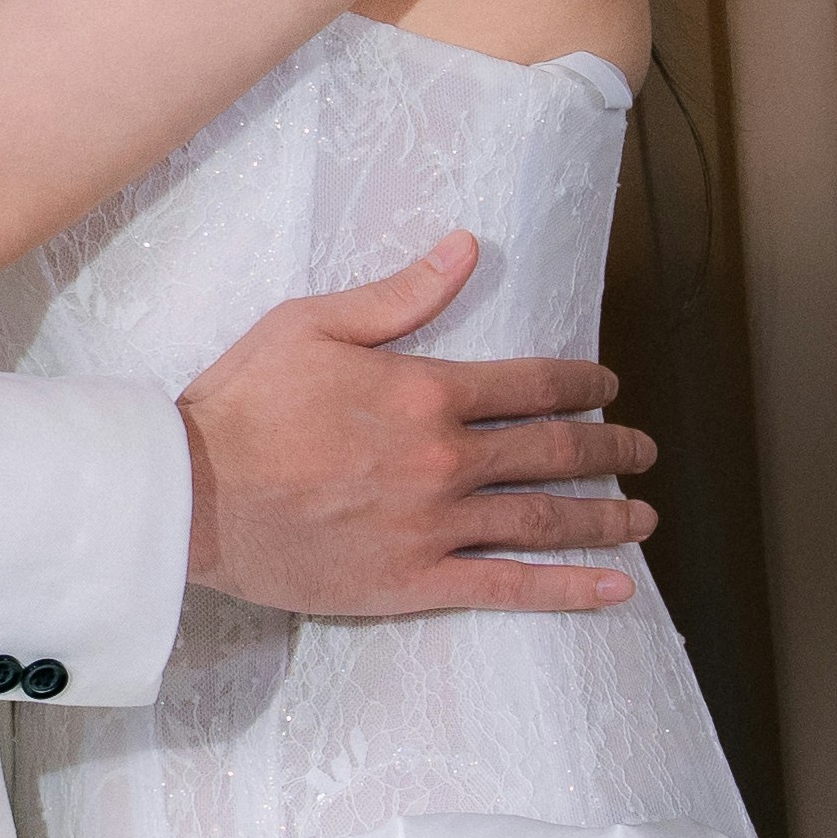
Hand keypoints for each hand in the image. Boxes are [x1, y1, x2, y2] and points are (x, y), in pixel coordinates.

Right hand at [177, 236, 658, 620]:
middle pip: (552, 451)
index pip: (529, 384)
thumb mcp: (313, 324)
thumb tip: (466, 249)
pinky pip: (508, 587)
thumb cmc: (243, 404)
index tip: (608, 387)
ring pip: (543, 519)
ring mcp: (435, 526)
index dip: (579, 384)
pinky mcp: (414, 581)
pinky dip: (568, 588)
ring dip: (604, 516)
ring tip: (644, 518)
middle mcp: (445, 459)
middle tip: (642, 450)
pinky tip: (614, 588)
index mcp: (427, 391)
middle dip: (609, 448)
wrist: (191, 495)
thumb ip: (400, 294)